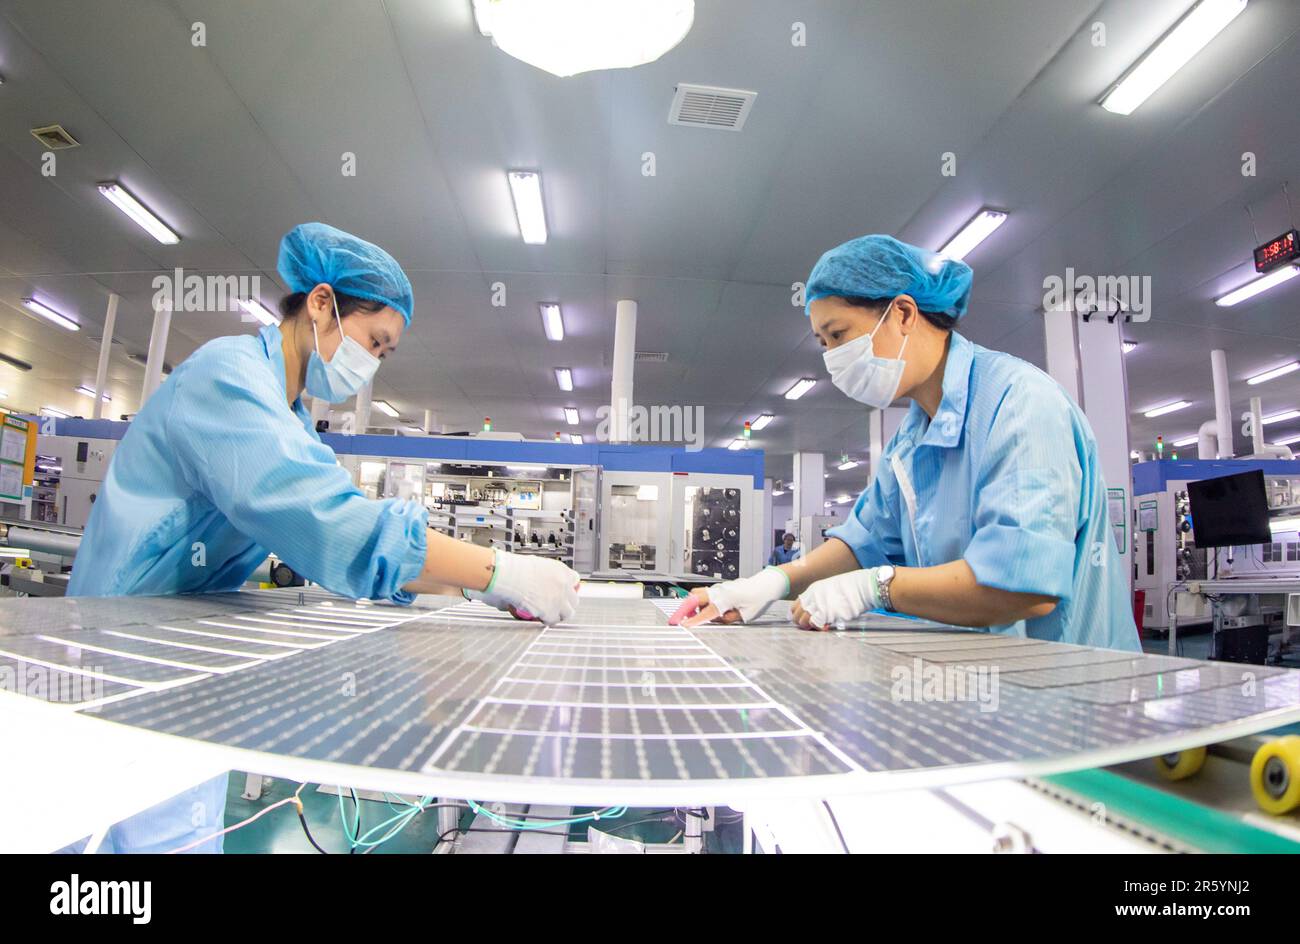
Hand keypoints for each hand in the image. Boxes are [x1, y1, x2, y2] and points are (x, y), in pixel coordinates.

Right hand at [471, 550, 578, 625]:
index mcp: (560, 570)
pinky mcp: (551, 611)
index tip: (562, 591)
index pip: (574, 580)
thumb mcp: (535, 566)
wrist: (508, 575)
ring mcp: (559, 599)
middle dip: (566, 603)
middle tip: (556, 606)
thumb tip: (538, 583)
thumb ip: (541, 576)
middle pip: (574, 599)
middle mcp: (563, 584)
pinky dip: (547, 621)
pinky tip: (540, 618)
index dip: (567, 587)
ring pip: (568, 613)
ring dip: (559, 614)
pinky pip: (553, 621)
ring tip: (550, 615)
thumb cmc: (514, 568)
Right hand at [669, 567, 788, 627]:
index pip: (706, 613)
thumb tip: (717, 620)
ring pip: (697, 594)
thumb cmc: (759, 599)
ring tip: (696, 617)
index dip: (693, 621)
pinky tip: (708, 612)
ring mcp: (719, 588)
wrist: (767, 585)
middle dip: (684, 609)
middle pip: (694, 598)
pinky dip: (700, 603)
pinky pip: (705, 594)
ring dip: (692, 605)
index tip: (683, 626)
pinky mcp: (721, 589)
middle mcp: (720, 592)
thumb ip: (729, 619)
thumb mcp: (746, 615)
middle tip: (678, 621)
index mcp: (726, 599)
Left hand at [793, 569, 879, 630]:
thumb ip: (820, 599)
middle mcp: (811, 598)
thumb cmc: (850, 589)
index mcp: (812, 591)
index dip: (799, 615)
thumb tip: (816, 611)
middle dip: (803, 624)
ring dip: (810, 627)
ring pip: (803, 622)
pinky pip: (815, 625)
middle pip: (796, 616)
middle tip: (813, 627)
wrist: (861, 587)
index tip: (806, 620)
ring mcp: (817, 606)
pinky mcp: (825, 614)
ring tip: (821, 627)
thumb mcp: (830, 589)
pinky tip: (827, 627)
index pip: (795, 607)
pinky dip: (819, 629)